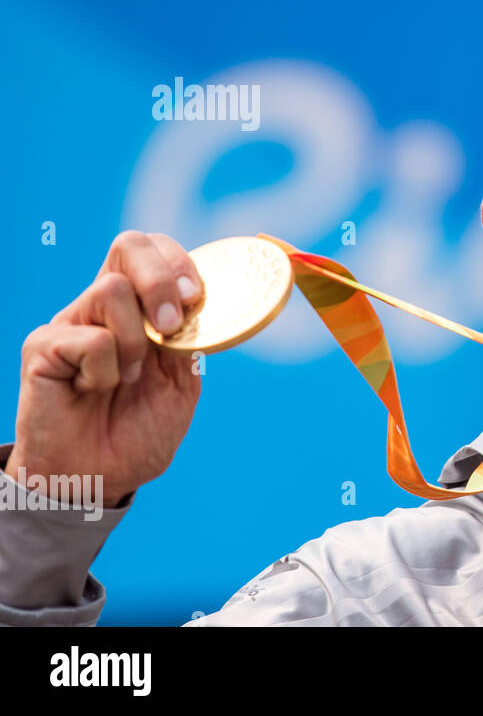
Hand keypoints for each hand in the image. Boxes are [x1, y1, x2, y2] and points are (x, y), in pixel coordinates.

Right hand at [7, 231, 203, 507]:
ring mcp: (71, 321)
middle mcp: (102, 305)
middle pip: (129, 245)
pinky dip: (105, 371)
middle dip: (161, 279)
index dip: (179, 261)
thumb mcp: (181, 383)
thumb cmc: (138, 431)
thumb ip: (189, 340)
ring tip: (126, 379)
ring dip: (135, 343)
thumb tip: (198, 303)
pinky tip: (93, 390)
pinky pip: (90, 338)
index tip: (197, 298)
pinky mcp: (43, 345)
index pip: (153, 249)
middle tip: (170, 326)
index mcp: (138, 307)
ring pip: (112, 290)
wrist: (98, 477)